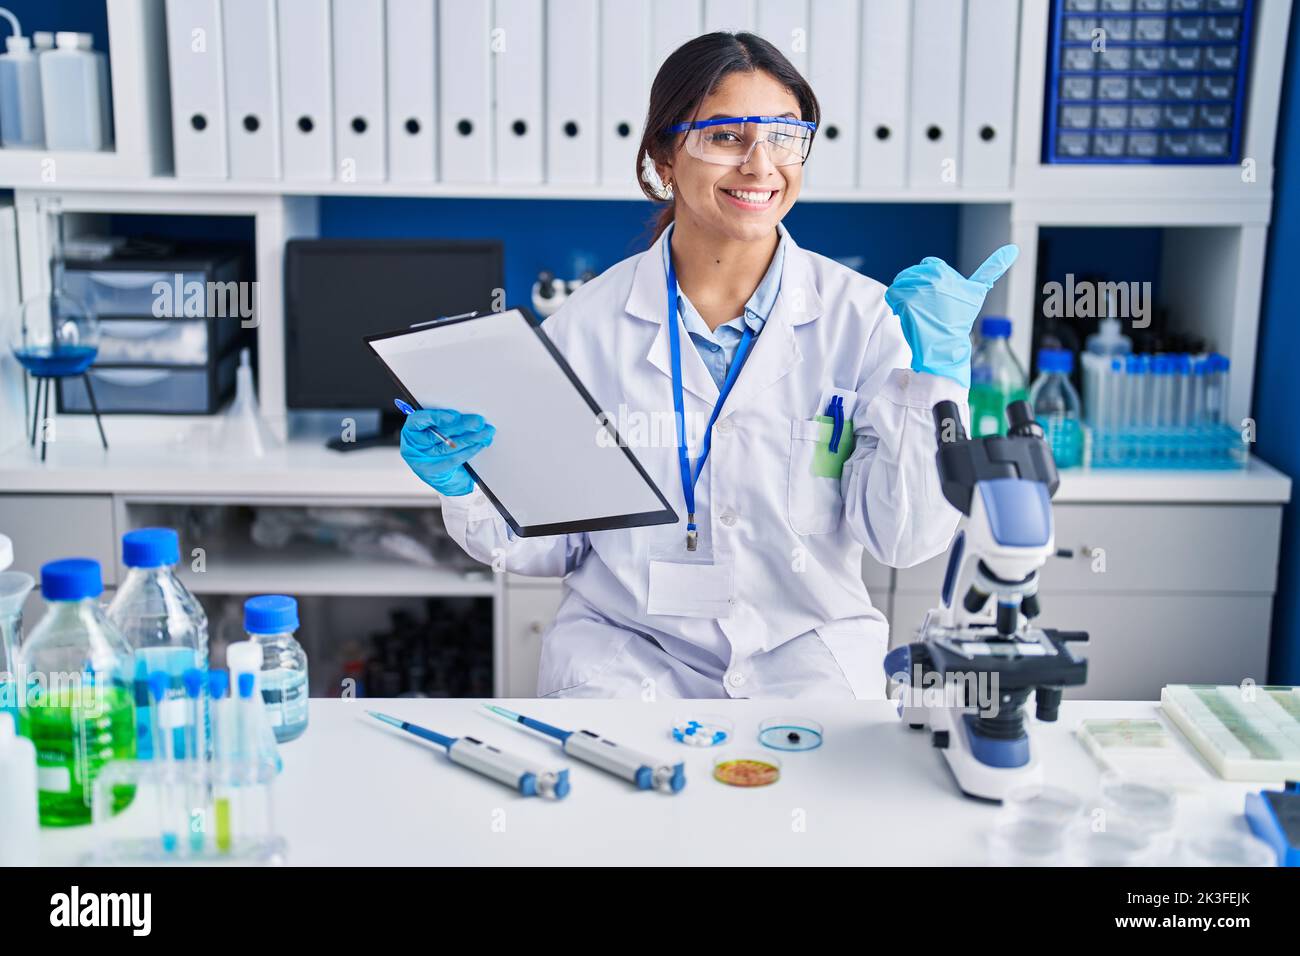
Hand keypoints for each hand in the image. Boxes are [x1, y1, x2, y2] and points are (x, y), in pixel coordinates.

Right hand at [400, 408, 494, 495]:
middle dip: (461, 426)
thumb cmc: (439, 448)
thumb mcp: (437, 431)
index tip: (455, 416)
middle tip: (478, 421)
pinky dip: (469, 450)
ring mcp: (423, 460)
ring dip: (470, 438)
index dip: (436, 417)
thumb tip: (466, 414)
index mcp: (411, 430)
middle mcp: (414, 445)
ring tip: (485, 432)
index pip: (418, 421)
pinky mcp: (435, 472)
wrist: (445, 477)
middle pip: (438, 433)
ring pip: (449, 446)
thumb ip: (445, 422)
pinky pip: (454, 459)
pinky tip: (479, 444)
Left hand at [884, 244, 1018, 388]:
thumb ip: (992, 270)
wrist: (945, 347)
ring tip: (913, 310)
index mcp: (947, 273)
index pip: (929, 264)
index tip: (933, 294)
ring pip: (900, 283)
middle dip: (913, 286)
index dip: (928, 278)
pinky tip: (904, 313)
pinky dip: (895, 303)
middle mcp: (934, 278)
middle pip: (911, 273)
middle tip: (921, 305)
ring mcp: (920, 290)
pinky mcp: (908, 303)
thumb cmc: (959, 321)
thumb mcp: (976, 292)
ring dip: (903, 295)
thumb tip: (1013, 248)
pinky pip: (893, 294)